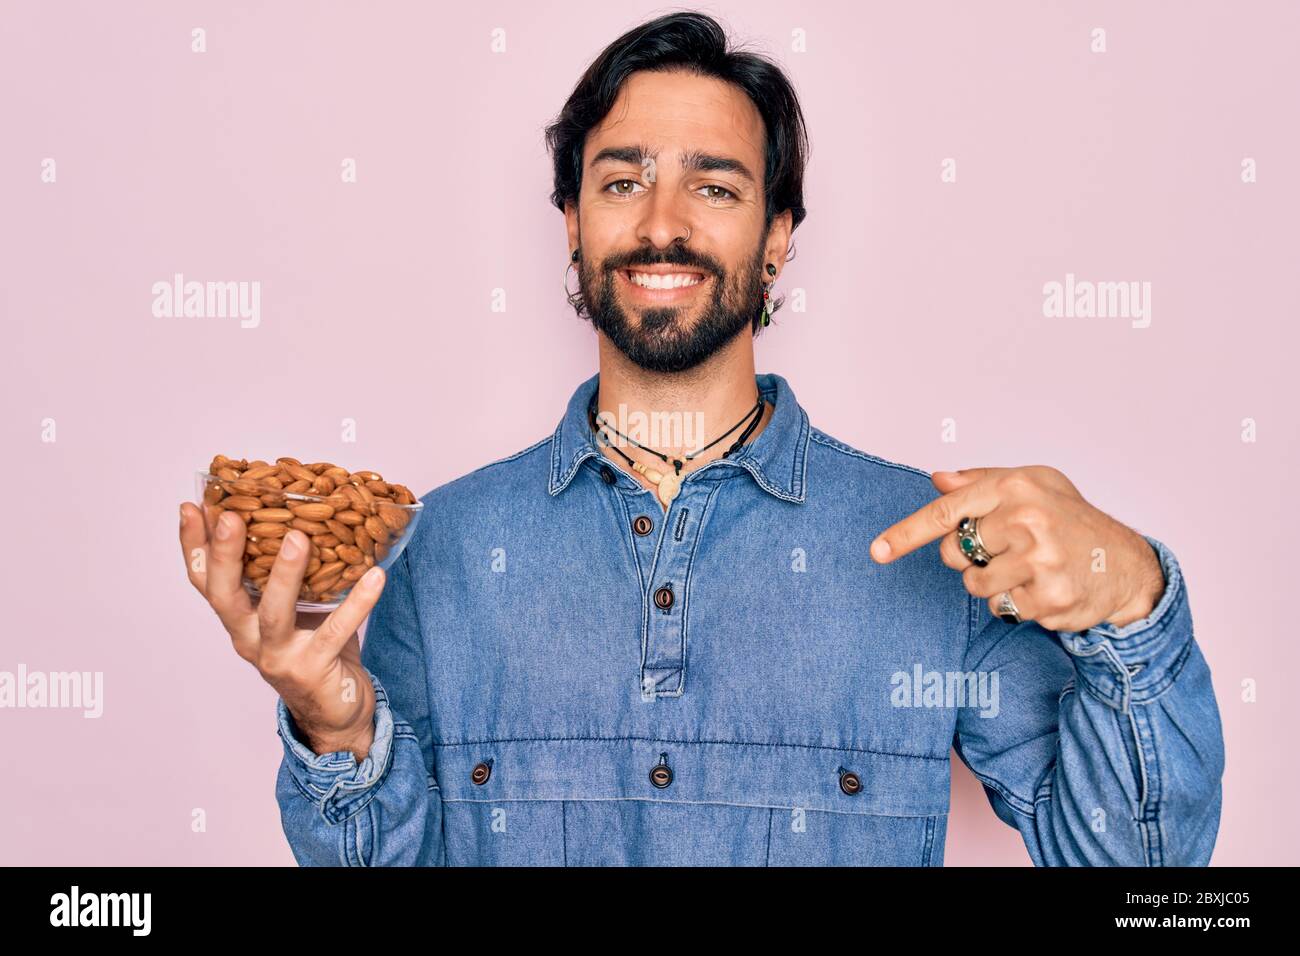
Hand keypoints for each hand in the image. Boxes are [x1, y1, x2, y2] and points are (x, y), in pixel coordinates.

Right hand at [178, 501, 385, 758]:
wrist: (337, 712)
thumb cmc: (315, 649)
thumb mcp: (293, 608)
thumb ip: (287, 574)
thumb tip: (299, 514)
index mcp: (239, 620)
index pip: (205, 581)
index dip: (195, 546)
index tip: (191, 506)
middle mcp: (249, 640)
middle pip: (225, 596)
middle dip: (226, 555)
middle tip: (233, 516)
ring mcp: (278, 658)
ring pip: (274, 614)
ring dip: (286, 575)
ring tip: (300, 538)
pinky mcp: (313, 670)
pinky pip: (336, 631)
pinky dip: (358, 602)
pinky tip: (376, 576)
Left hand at [869, 466, 1164, 632]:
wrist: (1128, 564)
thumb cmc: (1073, 520)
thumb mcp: (1034, 485)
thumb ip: (982, 481)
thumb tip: (937, 479)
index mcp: (1016, 487)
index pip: (947, 512)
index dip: (907, 533)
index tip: (877, 551)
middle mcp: (1027, 520)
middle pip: (954, 553)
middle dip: (969, 558)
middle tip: (1007, 550)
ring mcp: (1039, 561)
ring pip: (974, 585)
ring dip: (992, 584)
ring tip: (1029, 569)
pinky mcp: (1048, 598)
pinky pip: (1000, 609)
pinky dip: (1015, 604)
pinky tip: (1044, 588)